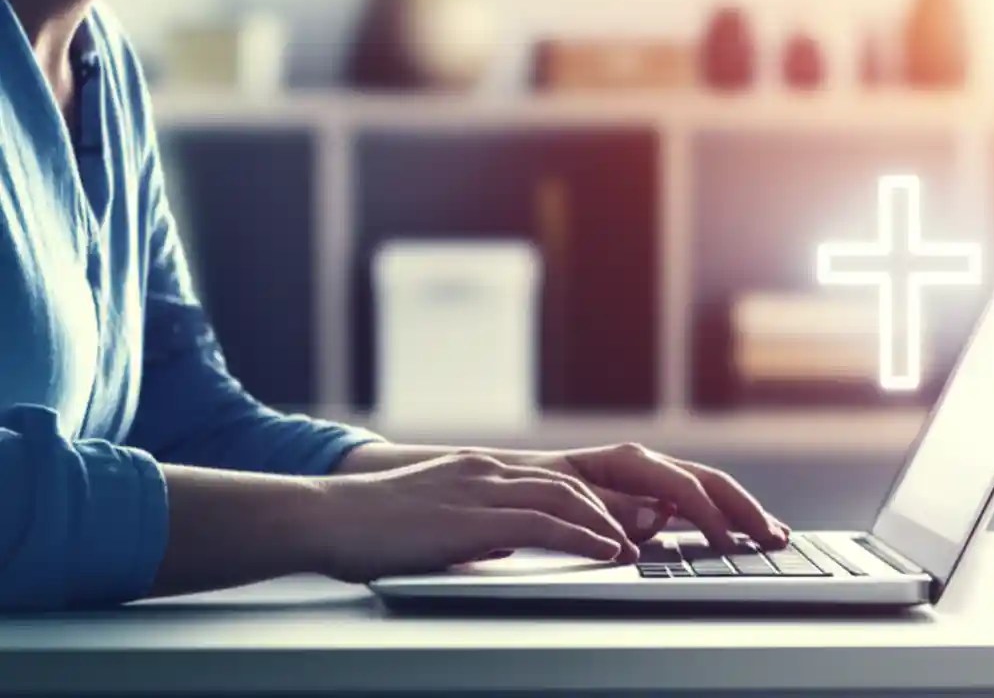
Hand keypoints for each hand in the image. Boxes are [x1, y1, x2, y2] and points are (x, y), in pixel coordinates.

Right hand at [315, 451, 638, 583]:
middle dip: (612, 510)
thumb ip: (474, 525)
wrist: (325, 517)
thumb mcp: (434, 519)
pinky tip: (602, 551)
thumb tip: (506, 545)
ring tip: (628, 548)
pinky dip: (581, 537)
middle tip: (641, 532)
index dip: (594, 500)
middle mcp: (486, 470)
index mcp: (477, 469)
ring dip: (605, 525)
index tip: (622, 520)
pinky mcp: (471, 518)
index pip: (552, 479)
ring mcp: (479, 490)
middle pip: (570, 484)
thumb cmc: (369, 527)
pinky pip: (543, 524)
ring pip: (565, 500)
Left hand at [516, 443, 789, 552]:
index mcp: (625, 460)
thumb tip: (658, 514)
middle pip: (706, 482)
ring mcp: (644, 478)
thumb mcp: (562, 498)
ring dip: (739, 511)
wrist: (500, 484)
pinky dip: (717, 514)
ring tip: (770, 532)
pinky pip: (689, 501)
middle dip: (744, 509)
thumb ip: (611, 506)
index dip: (710, 515)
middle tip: (776, 537)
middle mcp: (640, 464)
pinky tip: (734, 531)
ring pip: (704, 489)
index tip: (730, 543)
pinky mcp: (641, 494)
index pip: (682, 487)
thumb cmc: (529, 491)